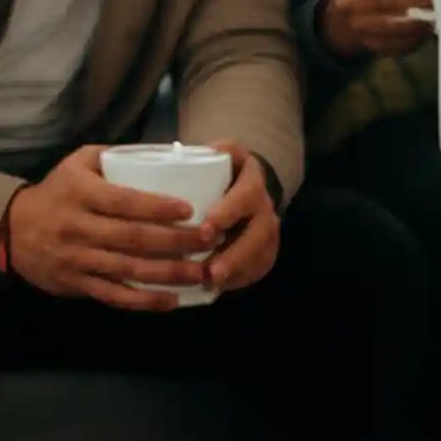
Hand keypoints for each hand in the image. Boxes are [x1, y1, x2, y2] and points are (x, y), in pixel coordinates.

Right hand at [7, 146, 215, 311]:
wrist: (14, 231)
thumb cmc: (58, 192)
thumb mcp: (77, 163)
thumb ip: (113, 156)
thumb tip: (161, 154)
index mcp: (80, 193)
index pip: (123, 201)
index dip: (157, 207)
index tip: (190, 209)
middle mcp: (78, 228)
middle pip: (133, 238)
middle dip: (176, 241)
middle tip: (210, 239)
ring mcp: (77, 260)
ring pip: (129, 270)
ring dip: (169, 274)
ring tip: (202, 272)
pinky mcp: (77, 285)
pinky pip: (115, 295)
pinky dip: (144, 302)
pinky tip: (172, 300)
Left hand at [201, 142, 280, 292]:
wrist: (239, 179)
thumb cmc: (214, 167)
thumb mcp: (210, 152)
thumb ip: (195, 156)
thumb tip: (172, 161)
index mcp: (250, 176)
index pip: (245, 195)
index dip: (227, 213)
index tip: (204, 229)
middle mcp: (264, 202)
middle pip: (260, 231)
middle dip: (236, 253)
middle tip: (212, 270)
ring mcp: (268, 227)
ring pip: (262, 253)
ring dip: (238, 271)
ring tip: (213, 284)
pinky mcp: (266, 248)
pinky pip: (258, 267)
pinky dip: (239, 279)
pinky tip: (217, 288)